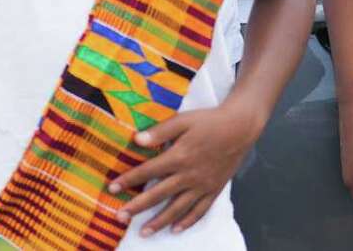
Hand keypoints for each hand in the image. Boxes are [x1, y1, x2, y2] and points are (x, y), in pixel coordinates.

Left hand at [108, 102, 260, 235]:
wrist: (240, 128)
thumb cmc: (209, 121)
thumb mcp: (183, 120)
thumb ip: (160, 131)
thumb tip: (137, 139)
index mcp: (179, 156)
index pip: (148, 171)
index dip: (129, 180)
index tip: (112, 189)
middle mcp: (189, 175)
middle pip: (158, 194)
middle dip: (137, 207)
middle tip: (120, 218)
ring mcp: (202, 186)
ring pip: (177, 208)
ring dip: (159, 221)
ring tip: (144, 232)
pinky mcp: (214, 190)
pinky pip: (199, 210)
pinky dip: (187, 221)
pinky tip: (176, 229)